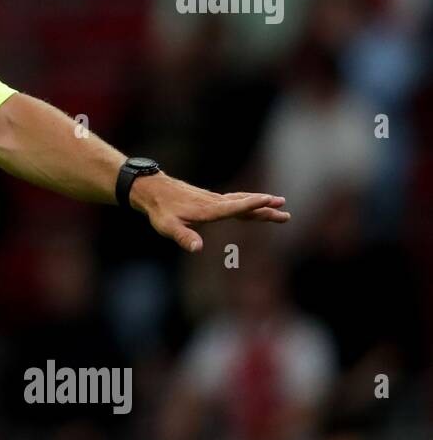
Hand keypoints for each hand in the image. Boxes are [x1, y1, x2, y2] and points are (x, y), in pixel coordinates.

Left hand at [130, 173, 289, 252]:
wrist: (151, 191)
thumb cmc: (159, 211)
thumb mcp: (168, 227)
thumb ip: (184, 237)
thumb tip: (198, 249)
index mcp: (207, 210)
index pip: (234, 208)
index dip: (252, 204)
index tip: (270, 200)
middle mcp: (214, 203)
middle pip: (244, 205)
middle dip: (265, 209)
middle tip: (286, 212)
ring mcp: (213, 200)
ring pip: (241, 201)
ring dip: (260, 204)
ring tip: (279, 204)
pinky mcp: (210, 200)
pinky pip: (235, 200)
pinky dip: (248, 201)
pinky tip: (253, 203)